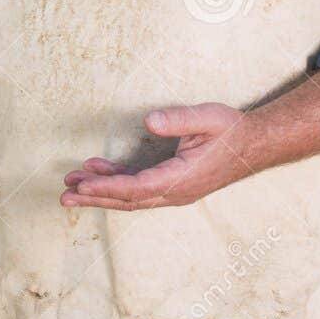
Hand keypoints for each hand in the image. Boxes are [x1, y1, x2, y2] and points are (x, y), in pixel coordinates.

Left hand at [60, 103, 256, 209]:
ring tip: (72, 185)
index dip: (107, 187)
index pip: (137, 188)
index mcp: (182, 179)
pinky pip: (139, 189)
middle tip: (64, 196)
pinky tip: (97, 171)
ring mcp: (174, 192)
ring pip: (131, 197)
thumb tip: (150, 120)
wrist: (254, 146)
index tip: (82, 185)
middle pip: (128, 200)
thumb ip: (179, 119)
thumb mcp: (208, 118)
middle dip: (95, 198)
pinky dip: (116, 182)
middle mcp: (175, 192)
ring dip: (101, 191)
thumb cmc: (231, 131)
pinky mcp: (173, 186)